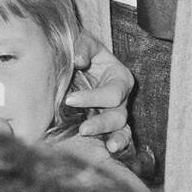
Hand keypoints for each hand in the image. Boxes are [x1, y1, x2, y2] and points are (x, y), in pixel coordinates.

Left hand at [68, 32, 134, 153]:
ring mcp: (116, 110)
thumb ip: (83, 47)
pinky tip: (110, 150)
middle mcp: (122, 96)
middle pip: (118, 115)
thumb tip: (79, 60)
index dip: (92, 98)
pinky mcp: (108, 120)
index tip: (69, 100)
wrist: (77, 55)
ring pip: (121, 128)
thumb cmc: (83, 48)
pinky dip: (118, 143)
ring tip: (105, 147)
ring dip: (110, 136)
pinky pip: (119, 135)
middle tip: (82, 129)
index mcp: (120, 77)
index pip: (111, 93)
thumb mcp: (84, 41)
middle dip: (101, 123)